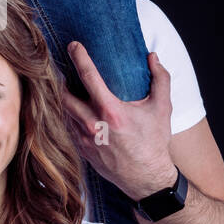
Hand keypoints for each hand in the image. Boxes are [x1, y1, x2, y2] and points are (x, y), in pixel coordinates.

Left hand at [62, 46, 176, 199]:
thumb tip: (152, 57)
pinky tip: (71, 108)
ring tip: (64, 85)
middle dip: (60, 78)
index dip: (79, 57)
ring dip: (62, 97)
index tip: (73, 45)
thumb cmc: (154, 142)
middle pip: (64, 94)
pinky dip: (67, 116)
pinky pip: (67, 128)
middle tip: (62, 66)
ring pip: (63, 112)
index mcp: (111, 111)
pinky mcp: (81, 150)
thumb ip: (160, 79)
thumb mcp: (163, 109)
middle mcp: (93, 125)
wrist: (147, 179)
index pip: (89, 77)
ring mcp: (84, 139)